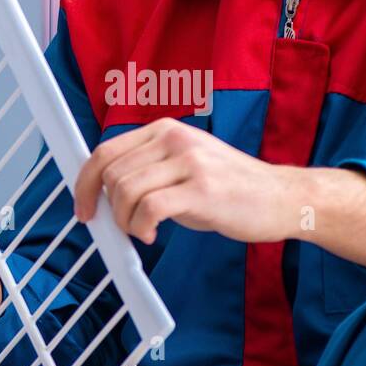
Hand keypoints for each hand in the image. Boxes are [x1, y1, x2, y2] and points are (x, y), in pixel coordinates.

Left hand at [72, 117, 299, 244]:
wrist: (281, 197)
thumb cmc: (231, 188)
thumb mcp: (184, 167)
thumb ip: (148, 172)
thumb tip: (104, 193)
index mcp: (166, 130)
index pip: (106, 151)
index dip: (84, 183)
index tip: (83, 210)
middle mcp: (175, 138)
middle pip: (113, 174)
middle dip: (109, 208)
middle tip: (124, 228)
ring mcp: (189, 162)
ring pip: (127, 191)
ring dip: (126, 221)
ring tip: (144, 232)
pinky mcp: (202, 189)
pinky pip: (149, 209)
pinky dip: (142, 228)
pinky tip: (153, 235)